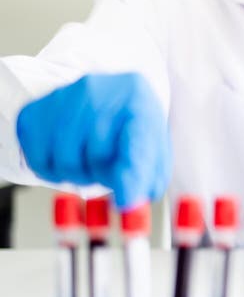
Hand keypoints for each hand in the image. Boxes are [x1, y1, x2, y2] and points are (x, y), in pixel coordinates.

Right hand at [16, 73, 171, 208]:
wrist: (108, 98)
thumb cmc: (133, 129)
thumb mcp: (155, 151)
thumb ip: (148, 180)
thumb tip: (129, 201)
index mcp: (140, 105)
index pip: (135, 144)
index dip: (131, 176)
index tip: (125, 200)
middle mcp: (101, 94)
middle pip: (97, 157)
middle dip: (104, 175)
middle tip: (107, 167)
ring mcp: (64, 98)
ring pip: (66, 161)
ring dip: (78, 175)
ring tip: (88, 161)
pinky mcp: (35, 110)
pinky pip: (38, 160)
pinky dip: (53, 171)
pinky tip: (67, 158)